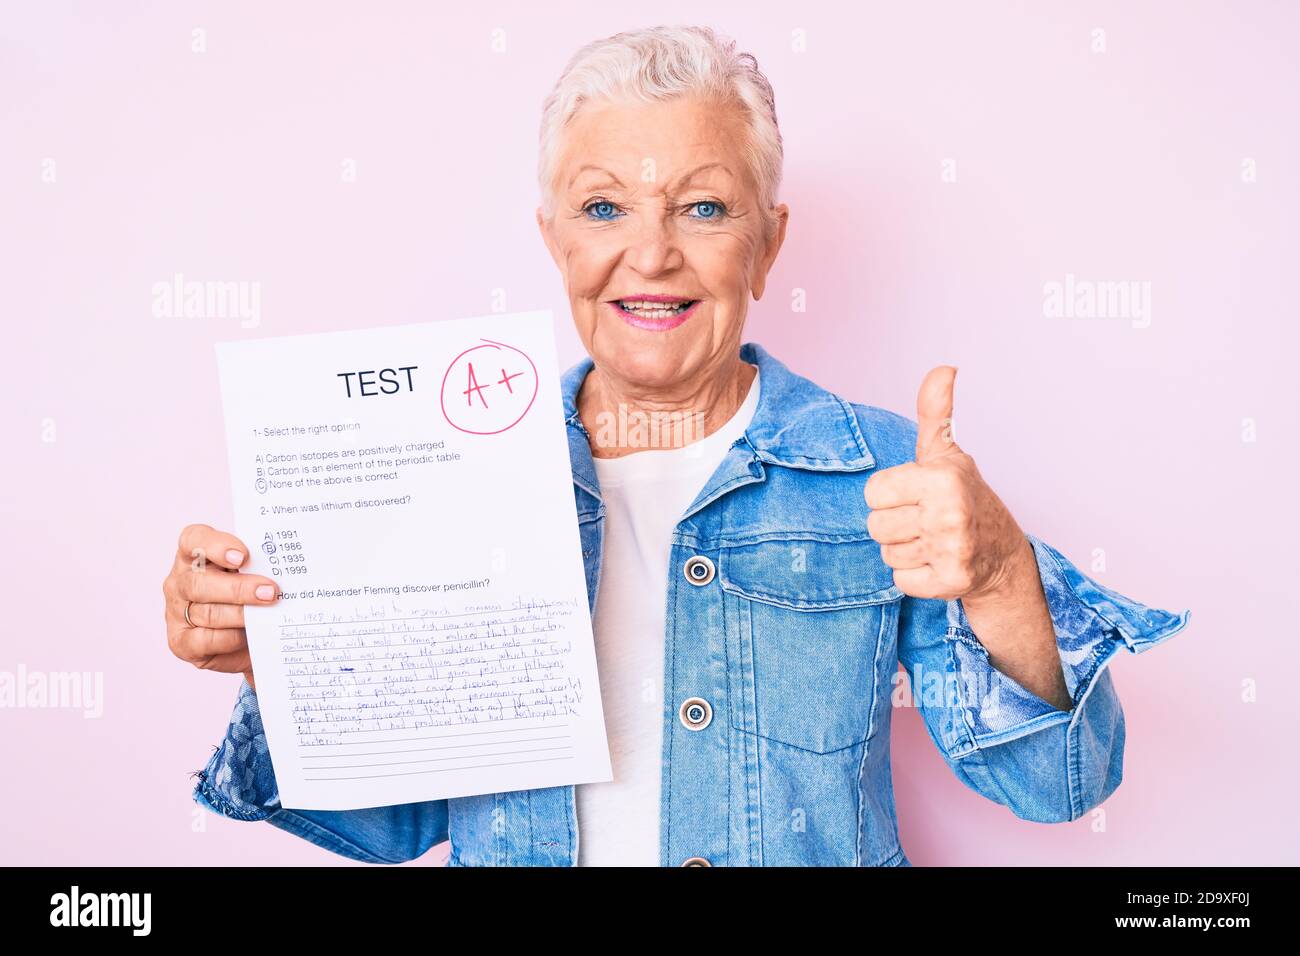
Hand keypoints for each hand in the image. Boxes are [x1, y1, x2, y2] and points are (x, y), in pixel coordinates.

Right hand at [162, 523, 278, 689]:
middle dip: (238, 588)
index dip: (215, 546)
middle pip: (200, 582)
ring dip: (241, 614)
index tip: (242, 556)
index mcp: (194, 555)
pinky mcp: (181, 642)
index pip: (193, 539)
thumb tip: (285, 566)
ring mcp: (177, 613)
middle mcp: (180, 582)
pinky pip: (205, 640)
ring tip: (267, 613)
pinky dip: (231, 637)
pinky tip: (248, 634)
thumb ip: (258, 566)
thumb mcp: (253, 574)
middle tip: (270, 592)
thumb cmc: (249, 597)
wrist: (246, 639)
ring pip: (207, 613)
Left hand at [863, 367, 1031, 601]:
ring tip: (932, 541)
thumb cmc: (964, 496)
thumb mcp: (947, 453)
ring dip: (905, 551)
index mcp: (941, 478)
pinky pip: (900, 581)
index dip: (889, 495)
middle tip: (924, 521)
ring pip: (887, 555)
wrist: (1001, 554)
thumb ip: (936, 412)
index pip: (873, 492)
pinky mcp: (951, 582)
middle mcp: (948, 513)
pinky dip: (914, 577)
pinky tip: (936, 564)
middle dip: (895, 525)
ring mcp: (952, 550)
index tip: (915, 495)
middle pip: (875, 526)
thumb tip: (944, 368)